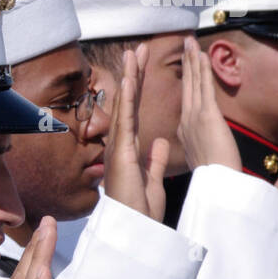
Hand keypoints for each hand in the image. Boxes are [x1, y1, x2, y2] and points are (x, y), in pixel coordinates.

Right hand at [103, 44, 168, 220]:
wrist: (133, 228)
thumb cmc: (140, 211)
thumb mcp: (152, 179)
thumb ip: (155, 159)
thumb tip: (160, 141)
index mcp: (128, 150)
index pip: (135, 112)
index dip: (138, 89)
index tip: (140, 69)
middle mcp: (119, 145)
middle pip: (127, 103)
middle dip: (132, 75)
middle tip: (136, 50)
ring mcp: (118, 147)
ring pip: (124, 105)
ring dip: (129, 78)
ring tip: (133, 54)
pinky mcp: (121, 151)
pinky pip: (126, 119)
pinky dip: (128, 98)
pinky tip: (130, 79)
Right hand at [178, 35, 239, 170]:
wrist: (217, 183)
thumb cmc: (215, 175)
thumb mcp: (205, 157)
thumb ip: (204, 144)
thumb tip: (206, 142)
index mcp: (186, 130)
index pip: (186, 99)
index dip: (186, 81)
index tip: (187, 67)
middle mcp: (187, 120)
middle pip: (187, 86)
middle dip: (186, 64)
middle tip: (185, 44)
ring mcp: (195, 116)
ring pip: (193, 82)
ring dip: (191, 60)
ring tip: (190, 42)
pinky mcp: (207, 115)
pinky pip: (204, 86)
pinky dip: (201, 69)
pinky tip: (201, 55)